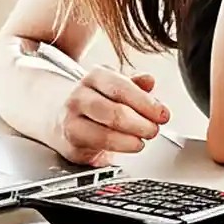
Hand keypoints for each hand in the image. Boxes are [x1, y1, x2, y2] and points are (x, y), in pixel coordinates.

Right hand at [53, 67, 171, 166]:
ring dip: (131, 137)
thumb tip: (149, 81)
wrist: (61, 120)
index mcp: (95, 76)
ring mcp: (72, 118)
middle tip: (155, 129)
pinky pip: (99, 145)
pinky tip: (132, 145)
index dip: (146, 103)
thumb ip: (134, 85)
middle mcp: (80, 95)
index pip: (122, 87)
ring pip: (105, 131)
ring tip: (144, 139)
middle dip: (141, 123)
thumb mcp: (115, 88)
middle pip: (114, 110)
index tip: (163, 114)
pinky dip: (120, 147)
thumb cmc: (95, 104)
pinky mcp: (71, 140)